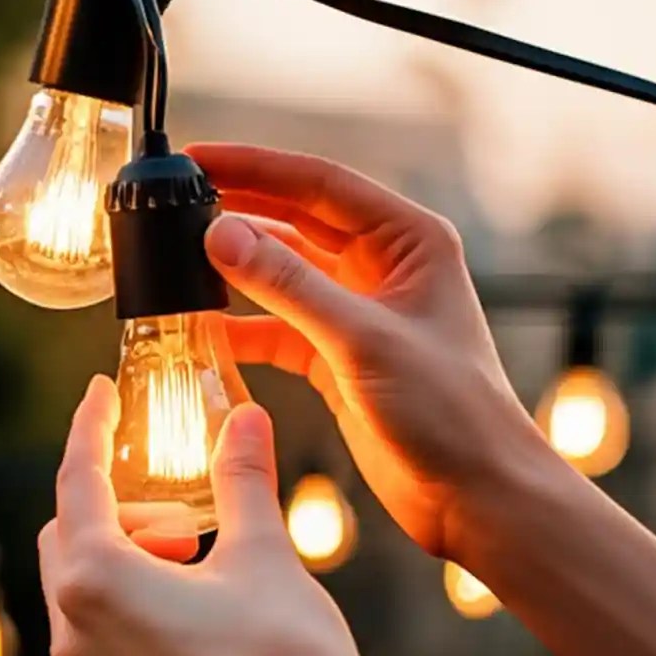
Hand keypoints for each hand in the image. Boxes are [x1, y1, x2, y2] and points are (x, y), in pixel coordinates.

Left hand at [38, 376, 363, 655]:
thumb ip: (243, 482)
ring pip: (83, 579)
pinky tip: (193, 597)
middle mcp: (74, 628)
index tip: (99, 393)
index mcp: (98, 581)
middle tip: (184, 510)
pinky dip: (132, 589)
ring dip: (131, 549)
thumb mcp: (264, 559)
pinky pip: (97, 620)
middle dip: (121, 503)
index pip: (77, 480)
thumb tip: (244, 419)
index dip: (89, 428)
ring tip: (198, 558)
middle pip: (70, 531)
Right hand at [192, 143, 554, 558]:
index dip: (256, 167)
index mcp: (410, 240)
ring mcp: (359, 312)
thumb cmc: (452, 411)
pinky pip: (279, 327)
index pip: (320, 183)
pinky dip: (243, 327)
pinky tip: (203, 327)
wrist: (476, 496)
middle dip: (240, 208)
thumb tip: (222, 234)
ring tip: (180, 259)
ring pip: (283, 274)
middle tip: (179, 199)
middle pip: (297, 220)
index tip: (200, 160)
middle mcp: (384, 267)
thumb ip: (289, 286)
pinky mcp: (339, 356)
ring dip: (237, 269)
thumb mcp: (362, 339)